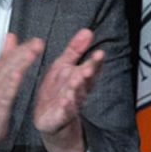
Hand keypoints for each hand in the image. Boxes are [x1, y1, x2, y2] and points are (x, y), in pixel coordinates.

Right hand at [0, 32, 43, 151]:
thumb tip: (11, 38)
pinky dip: (11, 83)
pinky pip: (4, 93)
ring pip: (7, 74)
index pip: (10, 57)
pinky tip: (19, 76)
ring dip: (19, 62)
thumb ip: (5, 58)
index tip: (36, 40)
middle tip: (37, 42)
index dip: (23, 48)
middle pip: (9, 62)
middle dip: (23, 51)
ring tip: (31, 53)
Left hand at [32, 28, 102, 151]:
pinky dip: (65, 107)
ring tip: (77, 80)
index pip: (89, 68)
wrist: (51, 120)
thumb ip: (75, 49)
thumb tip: (87, 31)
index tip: (99, 53)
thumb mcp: (64, 66)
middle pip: (84, 81)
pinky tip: (65, 101)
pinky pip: (63, 112)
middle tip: (89, 67)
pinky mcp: (59, 117)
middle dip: (88, 73)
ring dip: (77, 88)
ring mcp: (69, 104)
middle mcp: (76, 91)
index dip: (94, 61)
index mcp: (77, 77)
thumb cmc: (58, 91)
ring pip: (75, 95)